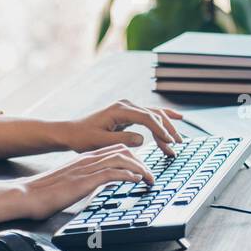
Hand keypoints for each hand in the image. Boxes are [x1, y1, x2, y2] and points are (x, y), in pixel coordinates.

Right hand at [15, 144, 155, 219]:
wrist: (26, 195)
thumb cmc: (44, 193)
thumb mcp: (70, 184)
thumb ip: (84, 182)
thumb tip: (96, 187)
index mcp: (84, 159)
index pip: (114, 150)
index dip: (132, 157)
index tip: (142, 168)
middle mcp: (87, 160)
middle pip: (122, 150)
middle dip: (141, 161)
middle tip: (150, 175)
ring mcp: (86, 168)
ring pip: (122, 159)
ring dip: (140, 168)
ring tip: (149, 179)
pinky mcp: (85, 180)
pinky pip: (113, 173)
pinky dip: (128, 175)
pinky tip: (136, 181)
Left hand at [64, 99, 184, 156]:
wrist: (72, 132)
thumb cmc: (84, 138)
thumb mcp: (101, 142)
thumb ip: (123, 140)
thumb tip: (142, 139)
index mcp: (120, 110)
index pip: (147, 118)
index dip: (160, 130)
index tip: (169, 142)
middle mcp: (126, 105)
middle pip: (154, 115)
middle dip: (168, 130)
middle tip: (177, 145)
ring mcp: (128, 108)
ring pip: (154, 115)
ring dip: (167, 128)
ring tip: (177, 142)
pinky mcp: (129, 114)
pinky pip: (150, 116)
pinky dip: (163, 119)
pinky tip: (178, 118)